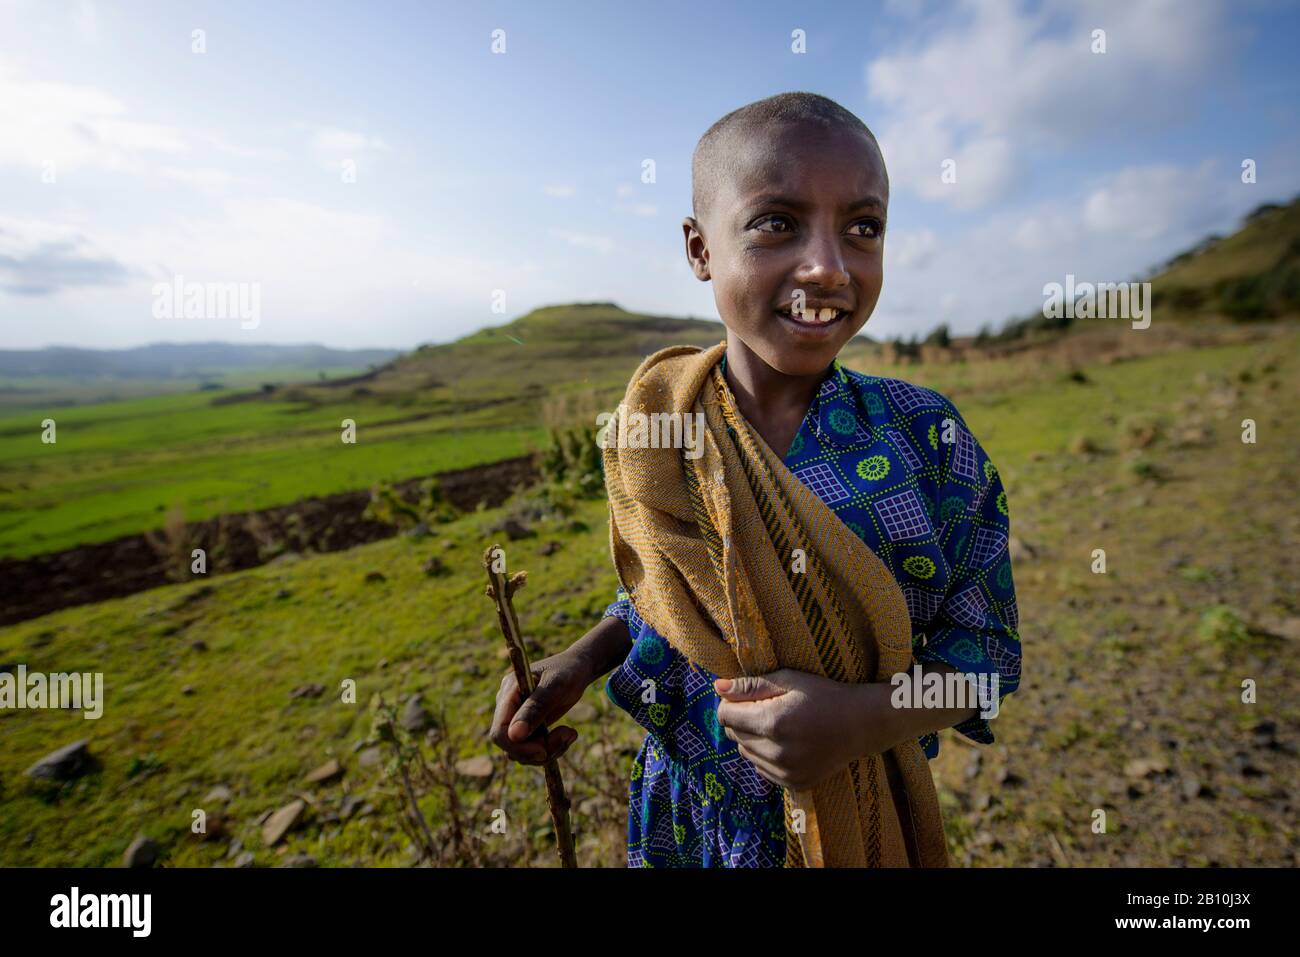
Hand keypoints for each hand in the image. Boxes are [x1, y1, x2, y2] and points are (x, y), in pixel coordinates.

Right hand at [487, 649, 590, 765]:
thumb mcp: (555, 686)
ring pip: (522, 753)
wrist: (576, 669)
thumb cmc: (567, 672)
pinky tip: (568, 734)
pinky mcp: (526, 728)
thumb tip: (514, 735)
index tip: (544, 749)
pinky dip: (551, 749)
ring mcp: (515, 718)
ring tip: (571, 733)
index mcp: (509, 692)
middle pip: (510, 746)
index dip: (519, 746)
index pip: (499, 731)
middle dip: (539, 749)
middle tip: (568, 735)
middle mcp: (507, 707)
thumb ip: (535, 708)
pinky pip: (532, 751)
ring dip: (549, 750)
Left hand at [714, 669, 900, 790]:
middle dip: (742, 720)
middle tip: (767, 708)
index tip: (746, 697)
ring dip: (753, 738)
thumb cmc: (824, 695)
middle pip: (733, 735)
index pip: (725, 716)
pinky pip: (761, 769)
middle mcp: (777, 752)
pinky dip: (766, 755)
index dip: (730, 703)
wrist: (860, 725)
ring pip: (745, 753)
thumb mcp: (789, 680)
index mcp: (773, 722)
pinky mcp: (793, 784)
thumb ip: (750, 686)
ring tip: (779, 725)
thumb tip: (717, 686)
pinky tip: (787, 742)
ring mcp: (786, 772)